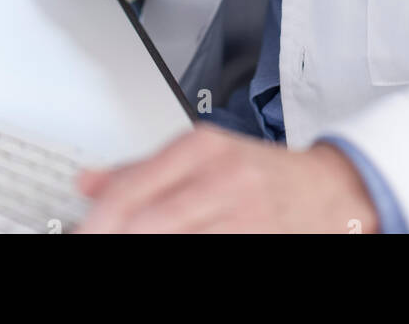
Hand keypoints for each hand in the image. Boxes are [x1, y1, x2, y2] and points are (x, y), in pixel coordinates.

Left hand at [71, 125, 378, 233]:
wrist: (330, 192)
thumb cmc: (261, 176)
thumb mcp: (203, 157)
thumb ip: (141, 170)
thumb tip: (85, 184)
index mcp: (202, 148)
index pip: (131, 188)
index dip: (97, 222)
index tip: (78, 235)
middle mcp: (222, 179)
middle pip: (148, 223)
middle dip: (113, 241)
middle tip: (89, 247)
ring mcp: (243, 219)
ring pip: (175, 243)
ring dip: (139, 253)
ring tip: (120, 257)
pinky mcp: (259, 245)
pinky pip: (210, 257)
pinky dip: (178, 259)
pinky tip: (165, 259)